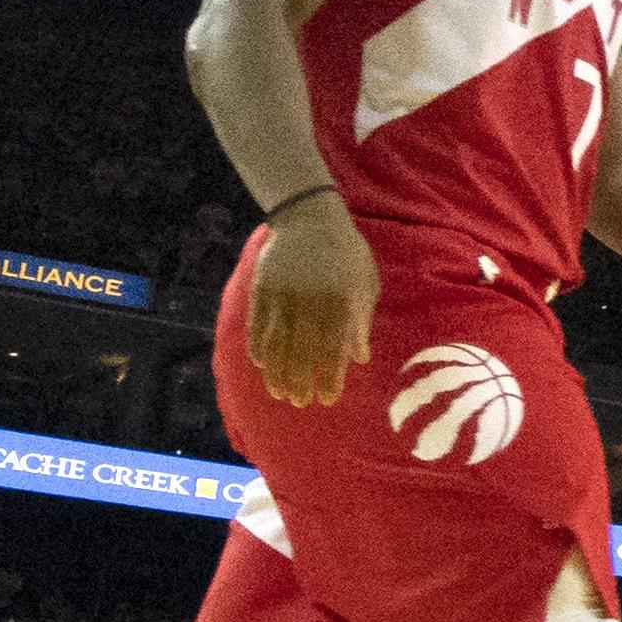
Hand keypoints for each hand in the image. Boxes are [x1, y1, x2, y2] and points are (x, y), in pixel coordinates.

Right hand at [247, 192, 377, 405]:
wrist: (310, 218)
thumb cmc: (346, 253)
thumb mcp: (365, 283)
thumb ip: (361, 321)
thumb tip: (360, 358)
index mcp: (340, 302)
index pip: (334, 350)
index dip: (330, 378)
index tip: (328, 399)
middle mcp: (309, 303)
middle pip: (301, 353)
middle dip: (300, 383)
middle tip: (301, 402)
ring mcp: (282, 297)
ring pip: (275, 345)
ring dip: (276, 373)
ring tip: (279, 393)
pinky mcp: (261, 291)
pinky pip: (257, 326)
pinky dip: (258, 348)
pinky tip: (262, 365)